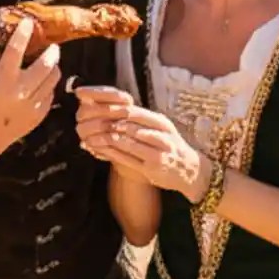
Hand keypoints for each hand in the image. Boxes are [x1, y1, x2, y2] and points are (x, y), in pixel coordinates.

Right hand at [0, 18, 61, 151]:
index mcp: (3, 80)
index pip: (15, 51)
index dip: (23, 34)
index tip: (29, 23)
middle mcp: (20, 90)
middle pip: (45, 65)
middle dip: (52, 52)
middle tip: (52, 47)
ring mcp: (32, 103)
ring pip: (52, 79)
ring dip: (54, 68)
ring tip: (51, 64)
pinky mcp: (40, 114)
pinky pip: (51, 95)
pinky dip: (49, 87)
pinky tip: (44, 84)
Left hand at [77, 94, 209, 202]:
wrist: (189, 169)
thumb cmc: (169, 146)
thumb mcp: (159, 129)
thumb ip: (139, 121)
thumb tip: (113, 108)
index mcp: (161, 123)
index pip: (135, 112)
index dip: (115, 110)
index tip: (97, 108)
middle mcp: (160, 135)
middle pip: (130, 126)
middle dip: (107, 124)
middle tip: (89, 123)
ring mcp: (157, 152)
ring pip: (127, 142)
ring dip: (106, 140)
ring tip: (89, 137)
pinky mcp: (151, 168)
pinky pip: (126, 159)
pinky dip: (110, 154)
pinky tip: (99, 151)